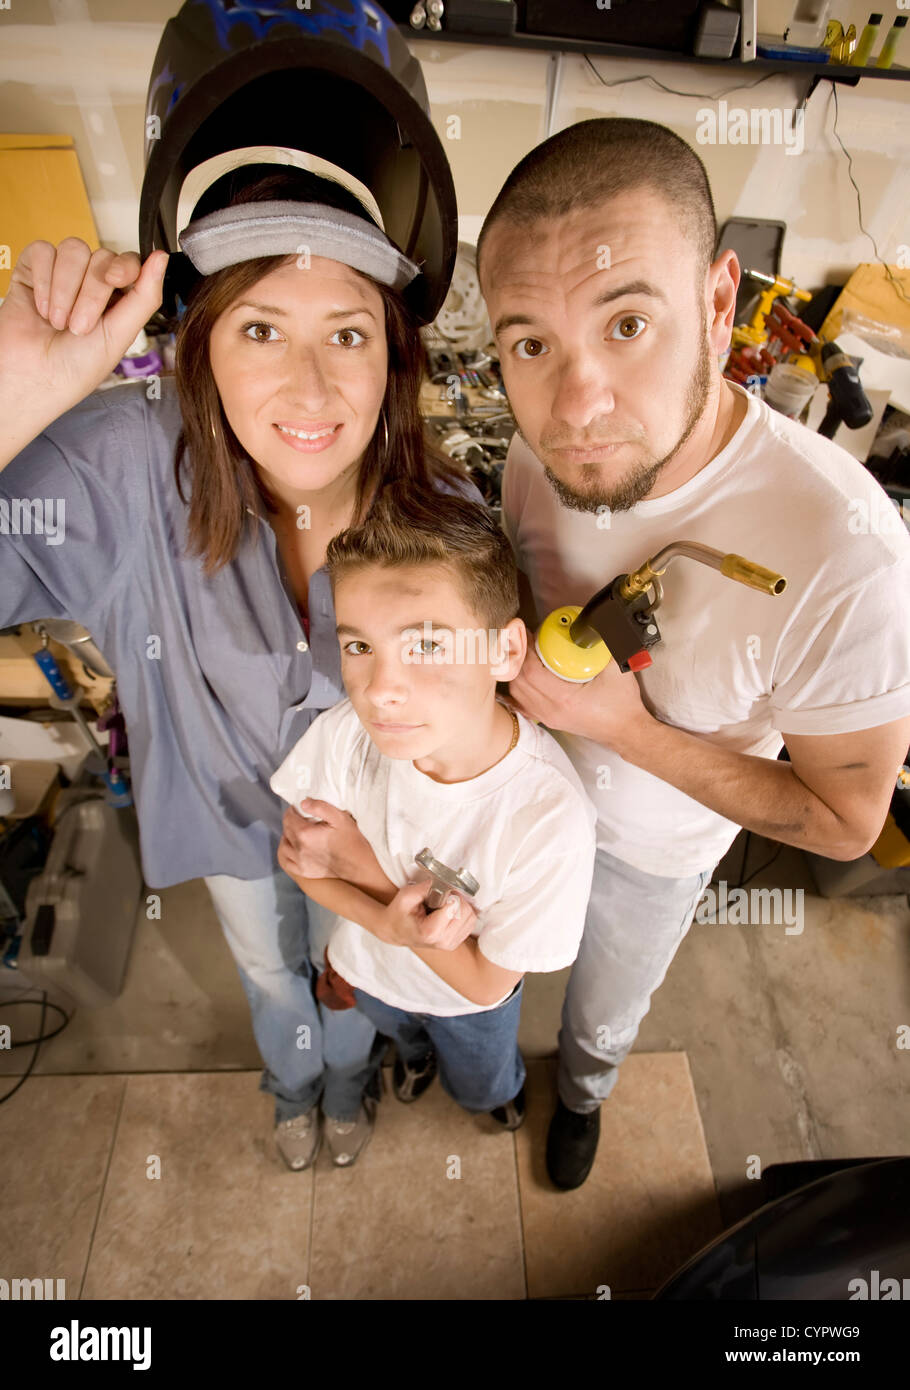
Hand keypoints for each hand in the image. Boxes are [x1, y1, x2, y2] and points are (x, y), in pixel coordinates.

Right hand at [0, 238, 167, 431]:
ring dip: (66, 289)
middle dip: (91, 294)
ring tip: (58, 322)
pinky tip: (41, 308)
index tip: (116, 280)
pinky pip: (43, 251)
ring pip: (74, 250)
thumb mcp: (120, 335)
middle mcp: (91, 284)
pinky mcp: (32, 271)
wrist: (33, 380)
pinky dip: (44, 281)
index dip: (125, 266)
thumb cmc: (76, 369)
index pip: (129, 262)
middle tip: (78, 328)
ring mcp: (61, 275)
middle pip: (102, 257)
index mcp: (117, 299)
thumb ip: (144, 296)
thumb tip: (161, 258)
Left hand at [278, 798, 373, 880]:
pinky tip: (295, 848)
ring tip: (298, 832)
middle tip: (303, 818)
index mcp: (305, 833)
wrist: (358, 866)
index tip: (298, 808)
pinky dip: (287, 853)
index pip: (288, 818)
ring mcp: (300, 862)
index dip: (292, 810)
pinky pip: (286, 861)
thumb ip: (320, 807)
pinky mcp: (303, 871)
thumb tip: (303, 803)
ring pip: (284, 845)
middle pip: (286, 830)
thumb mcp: (340, 818)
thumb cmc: (351, 841)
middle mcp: (299, 848)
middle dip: (292, 821)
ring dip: (288, 836)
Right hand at [375, 880, 478, 950]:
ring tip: (443, 905)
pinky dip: (462, 913)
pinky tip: (448, 912)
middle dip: (456, 899)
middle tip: (441, 898)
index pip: (455, 906)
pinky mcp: (456, 943)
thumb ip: (425, 888)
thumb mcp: (406, 896)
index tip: (436, 894)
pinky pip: (470, 923)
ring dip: (460, 906)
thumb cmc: (399, 914)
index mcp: (431, 932)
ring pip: (471, 917)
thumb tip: (444, 881)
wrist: (396, 931)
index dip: (448, 895)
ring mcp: (451, 944)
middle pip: (465, 911)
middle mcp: (444, 941)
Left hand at [506, 640, 650, 749]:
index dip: (524, 650)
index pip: (531, 672)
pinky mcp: (549, 719)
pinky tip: (522, 677)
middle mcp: (552, 710)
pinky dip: (520, 688)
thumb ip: (602, 645)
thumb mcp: (616, 669)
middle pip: (519, 681)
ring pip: (518, 693)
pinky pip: (523, 704)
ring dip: (517, 671)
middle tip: (524, 640)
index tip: (526, 634)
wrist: (626, 730)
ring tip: (525, 654)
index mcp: (565, 699)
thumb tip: (592, 625)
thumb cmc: (622, 705)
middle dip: (518, 657)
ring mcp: (548, 717)